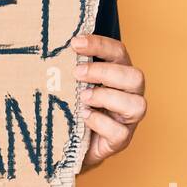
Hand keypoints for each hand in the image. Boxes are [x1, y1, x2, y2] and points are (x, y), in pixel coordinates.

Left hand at [70, 33, 146, 173]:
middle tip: (77, 73)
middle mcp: (130, 94)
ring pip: (136, 105)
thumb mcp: (73, 84)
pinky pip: (120, 132)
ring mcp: (128, 119)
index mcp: (120, 74)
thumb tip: (50, 50)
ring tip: (82, 97)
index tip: (75, 43)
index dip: (100, 45)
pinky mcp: (121, 139)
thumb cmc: (75, 106)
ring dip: (106, 97)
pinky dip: (100, 122)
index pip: (119, 52)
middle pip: (135, 77)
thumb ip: (71, 68)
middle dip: (105, 72)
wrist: (72, 143)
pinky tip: (84, 117)